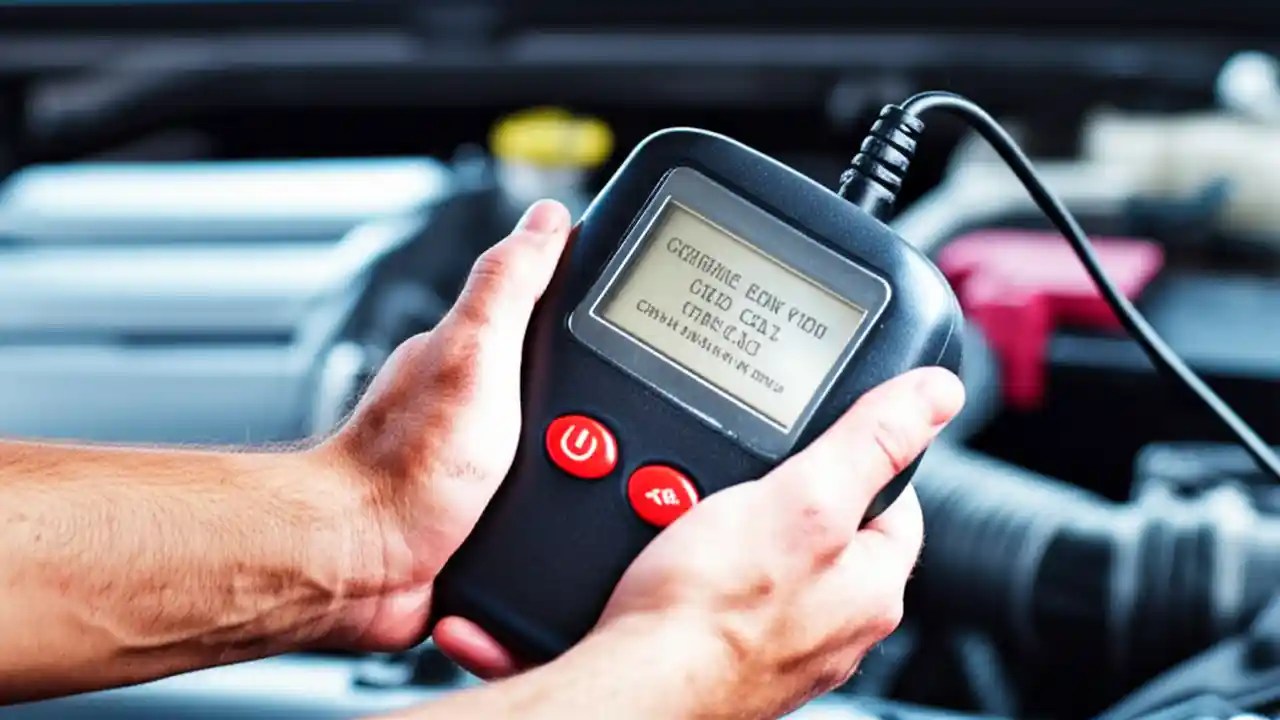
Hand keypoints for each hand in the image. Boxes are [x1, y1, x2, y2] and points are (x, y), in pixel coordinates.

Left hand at [309, 199, 572, 650]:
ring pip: (574, 451)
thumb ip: (508, 285)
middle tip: (611, 435)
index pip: (564, 314)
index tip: (646, 333)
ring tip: (606, 481)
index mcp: (480, 350)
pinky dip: (572, 512)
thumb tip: (546, 219)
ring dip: (595, 468)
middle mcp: (482, 401)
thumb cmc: (404, 467)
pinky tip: (581, 518)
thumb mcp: (473, 354)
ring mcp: (487, 461)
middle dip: (608, 411)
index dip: (608, 320)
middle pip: (578, 388)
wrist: (367, 565)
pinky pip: (556, 506)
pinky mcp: (493, 517)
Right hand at [436, 366, 962, 717]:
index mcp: (874, 587)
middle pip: (829, 527)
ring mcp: (782, 642)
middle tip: (743, 472)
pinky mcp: (731, 652)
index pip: (896, 500)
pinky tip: (677, 560)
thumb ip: (872, 441)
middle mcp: (837, 624)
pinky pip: (726, 587)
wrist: (634, 681)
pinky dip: (705, 567)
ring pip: (771, 557)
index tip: (827, 434)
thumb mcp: (806, 497)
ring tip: (698, 512)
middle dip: (785, 490)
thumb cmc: (712, 609)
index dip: (863, 455)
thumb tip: (936, 393)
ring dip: (736, 525)